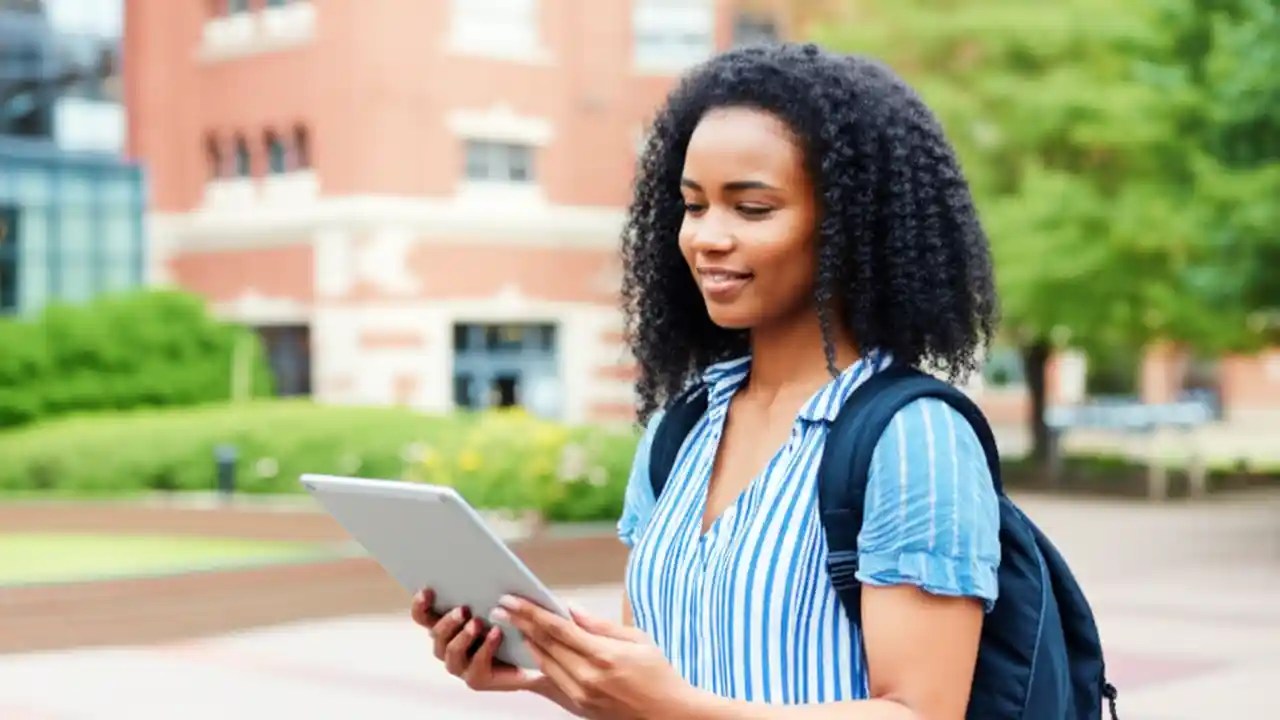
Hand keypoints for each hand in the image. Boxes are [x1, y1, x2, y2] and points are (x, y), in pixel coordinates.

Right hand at [410, 589, 541, 692]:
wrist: (533, 654)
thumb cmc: (510, 623)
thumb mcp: (495, 604)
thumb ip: (481, 591)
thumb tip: (477, 566)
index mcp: (446, 627)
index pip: (423, 617)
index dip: (420, 605)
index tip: (427, 590)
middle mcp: (447, 647)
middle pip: (435, 634)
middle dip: (447, 621)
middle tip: (463, 609)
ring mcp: (460, 665)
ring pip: (451, 651)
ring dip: (463, 636)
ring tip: (477, 623)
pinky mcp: (476, 679)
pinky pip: (475, 665)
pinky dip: (486, 647)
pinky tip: (496, 633)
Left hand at [495, 595, 701, 719]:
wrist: (668, 716)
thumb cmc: (658, 675)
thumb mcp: (638, 640)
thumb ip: (601, 625)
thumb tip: (571, 610)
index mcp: (604, 656)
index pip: (558, 628)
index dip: (531, 613)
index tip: (512, 601)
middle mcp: (588, 676)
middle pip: (545, 644)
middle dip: (520, 623)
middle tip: (501, 608)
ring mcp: (581, 694)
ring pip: (544, 662)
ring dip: (526, 641)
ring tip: (511, 623)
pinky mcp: (579, 705)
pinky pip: (552, 678)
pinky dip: (539, 659)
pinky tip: (532, 646)